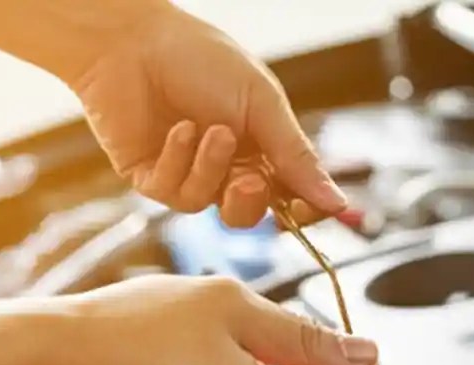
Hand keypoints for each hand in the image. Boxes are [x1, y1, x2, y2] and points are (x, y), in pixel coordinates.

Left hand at [70, 3, 343, 226]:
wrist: (134, 40)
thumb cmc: (201, 59)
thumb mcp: (261, 104)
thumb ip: (297, 157)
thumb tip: (340, 204)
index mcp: (261, 147)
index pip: (289, 197)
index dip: (299, 211)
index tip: (304, 209)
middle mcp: (225, 165)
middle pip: (247, 215)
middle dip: (250, 201)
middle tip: (248, 178)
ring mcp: (186, 173)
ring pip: (208, 206)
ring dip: (211, 169)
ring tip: (209, 131)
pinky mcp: (149, 176)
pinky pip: (172, 193)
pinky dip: (179, 161)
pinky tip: (177, 128)